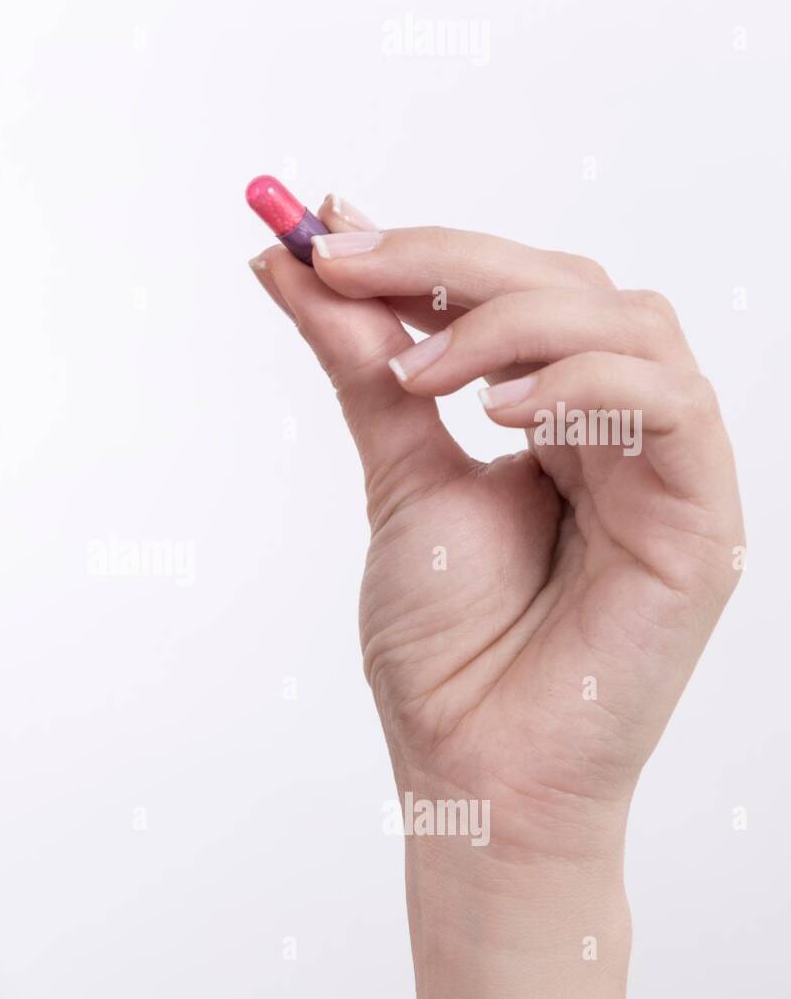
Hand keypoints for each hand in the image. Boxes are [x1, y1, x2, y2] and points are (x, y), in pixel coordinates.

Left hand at [253, 204, 741, 866]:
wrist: (475, 766)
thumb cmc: (445, 646)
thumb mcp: (397, 478)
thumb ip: (364, 370)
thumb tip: (295, 268)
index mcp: (553, 418)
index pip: (510, 292)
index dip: (424, 251)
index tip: (324, 231)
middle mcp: (616, 427)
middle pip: (568, 283)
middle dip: (451, 262)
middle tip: (350, 264)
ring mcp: (665, 465)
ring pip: (626, 321)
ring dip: (510, 320)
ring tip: (421, 375)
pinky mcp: (703, 514)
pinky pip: (670, 403)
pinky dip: (584, 382)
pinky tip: (502, 415)